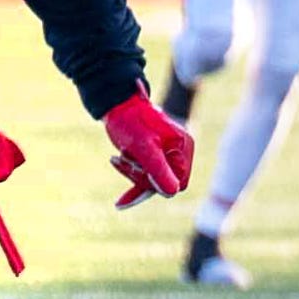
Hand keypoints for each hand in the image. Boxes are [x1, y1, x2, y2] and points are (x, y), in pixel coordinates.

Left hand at [102, 90, 194, 209]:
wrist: (116, 105)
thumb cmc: (131, 122)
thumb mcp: (144, 148)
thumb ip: (159, 170)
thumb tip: (172, 193)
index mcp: (183, 146)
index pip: (179, 182)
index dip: (158, 184)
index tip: (139, 171)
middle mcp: (179, 150)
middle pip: (165, 182)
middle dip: (141, 177)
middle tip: (120, 158)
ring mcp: (167, 153)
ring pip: (152, 180)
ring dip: (132, 173)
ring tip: (116, 157)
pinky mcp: (154, 155)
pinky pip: (145, 174)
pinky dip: (130, 174)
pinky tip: (115, 165)